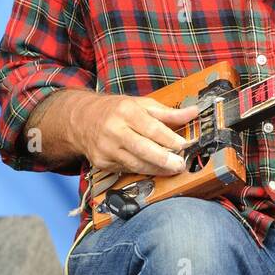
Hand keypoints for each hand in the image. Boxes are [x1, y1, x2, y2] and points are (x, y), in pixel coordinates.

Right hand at [71, 93, 198, 175]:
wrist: (81, 120)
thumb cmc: (116, 110)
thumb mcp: (141, 105)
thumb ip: (168, 113)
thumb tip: (193, 112)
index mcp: (126, 111)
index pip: (151, 128)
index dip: (169, 138)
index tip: (184, 145)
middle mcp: (114, 130)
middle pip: (142, 148)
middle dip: (163, 159)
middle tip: (180, 165)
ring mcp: (106, 148)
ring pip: (135, 164)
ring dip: (156, 169)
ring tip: (172, 170)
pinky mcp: (101, 163)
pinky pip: (126, 169)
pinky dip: (142, 170)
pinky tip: (155, 170)